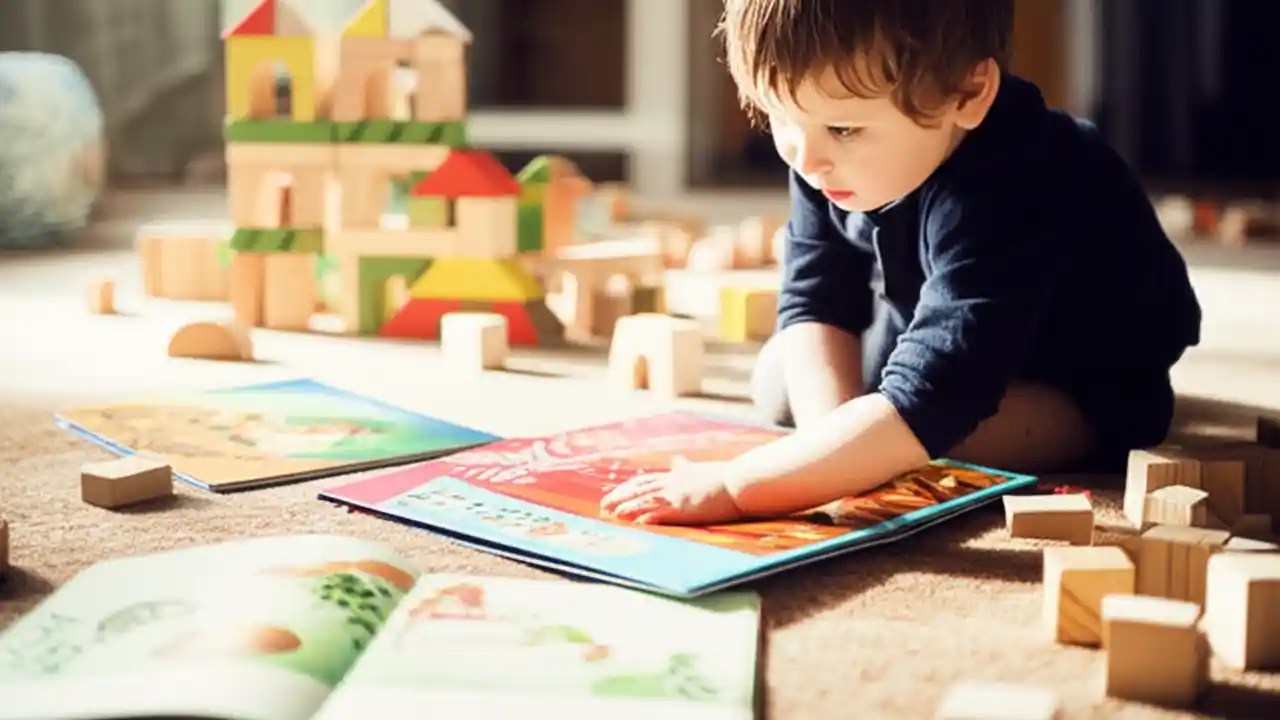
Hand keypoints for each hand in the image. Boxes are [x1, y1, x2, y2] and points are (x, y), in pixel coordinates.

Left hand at [599, 458, 742, 525]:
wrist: (738, 481)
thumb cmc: (723, 477)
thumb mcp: (698, 468)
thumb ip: (684, 466)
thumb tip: (676, 459)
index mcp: (674, 476)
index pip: (644, 481)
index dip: (627, 488)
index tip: (614, 493)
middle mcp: (671, 484)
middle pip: (638, 489)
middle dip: (619, 497)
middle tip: (603, 506)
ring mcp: (676, 495)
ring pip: (644, 501)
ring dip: (626, 508)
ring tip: (611, 515)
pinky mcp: (684, 508)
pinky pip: (661, 513)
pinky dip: (647, 517)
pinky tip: (636, 523)